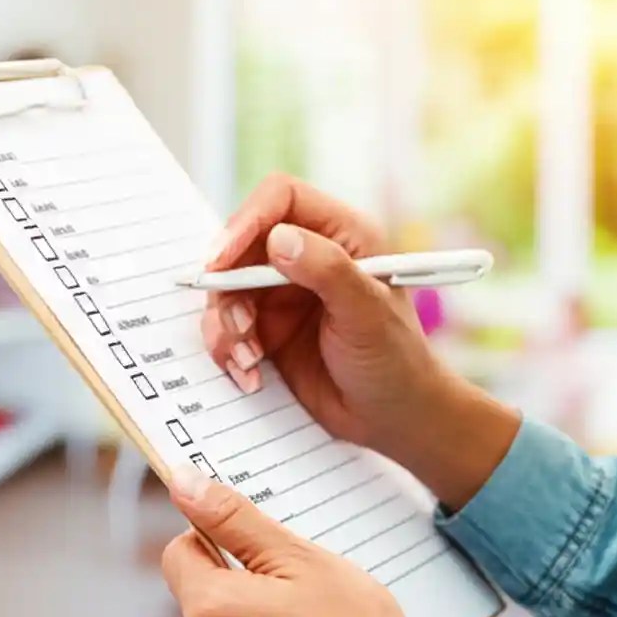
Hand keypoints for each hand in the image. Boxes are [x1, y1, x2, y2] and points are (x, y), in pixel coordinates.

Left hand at [162, 463, 402, 616]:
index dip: (221, 536)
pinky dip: (265, 614)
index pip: (181, 548)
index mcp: (211, 605)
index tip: (256, 537)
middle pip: (200, 579)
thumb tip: (186, 485)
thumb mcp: (300, 559)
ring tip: (305, 602)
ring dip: (256, 594)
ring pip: (224, 601)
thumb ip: (236, 522)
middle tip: (292, 573)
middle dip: (239, 567)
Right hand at [201, 174, 518, 507]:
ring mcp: (285, 291)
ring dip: (225, 324)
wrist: (394, 418)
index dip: (245, 221)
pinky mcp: (269, 327)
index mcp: (342, 234)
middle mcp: (309, 255)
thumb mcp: (366, 314)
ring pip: (226, 288)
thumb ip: (327, 271)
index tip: (220, 260)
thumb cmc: (396, 361)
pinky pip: (227, 325)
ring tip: (248, 359)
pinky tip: (249, 374)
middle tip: (237, 327)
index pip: (281, 199)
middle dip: (227, 286)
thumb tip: (279, 238)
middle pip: (241, 244)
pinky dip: (227, 349)